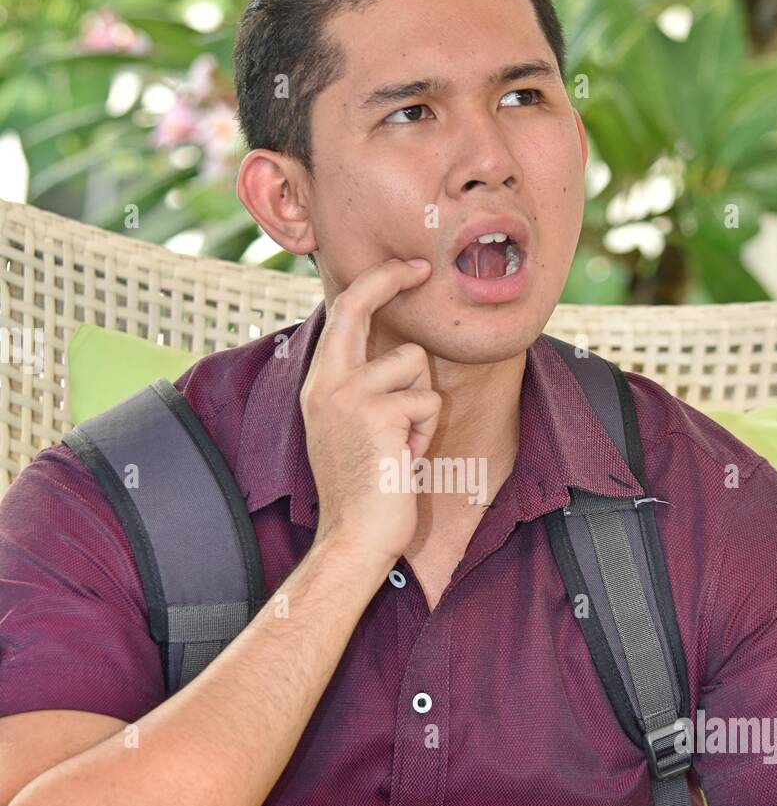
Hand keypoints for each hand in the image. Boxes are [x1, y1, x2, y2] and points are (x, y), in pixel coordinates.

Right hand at [300, 257, 439, 574]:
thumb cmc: (364, 490)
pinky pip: (427, 401)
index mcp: (320, 385)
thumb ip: (362, 389)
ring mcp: (348, 395)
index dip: (374, 283)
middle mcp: (326, 383)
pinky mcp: (377, 413)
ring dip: (422, 405)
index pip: (341, 315)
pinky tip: (405, 458)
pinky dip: (426, 433)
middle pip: (358, 305)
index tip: (405, 268)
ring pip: (414, 363)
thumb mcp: (351, 429)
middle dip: (390, 277)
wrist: (353, 537)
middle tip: (420, 267)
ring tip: (403, 444)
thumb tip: (398, 355)